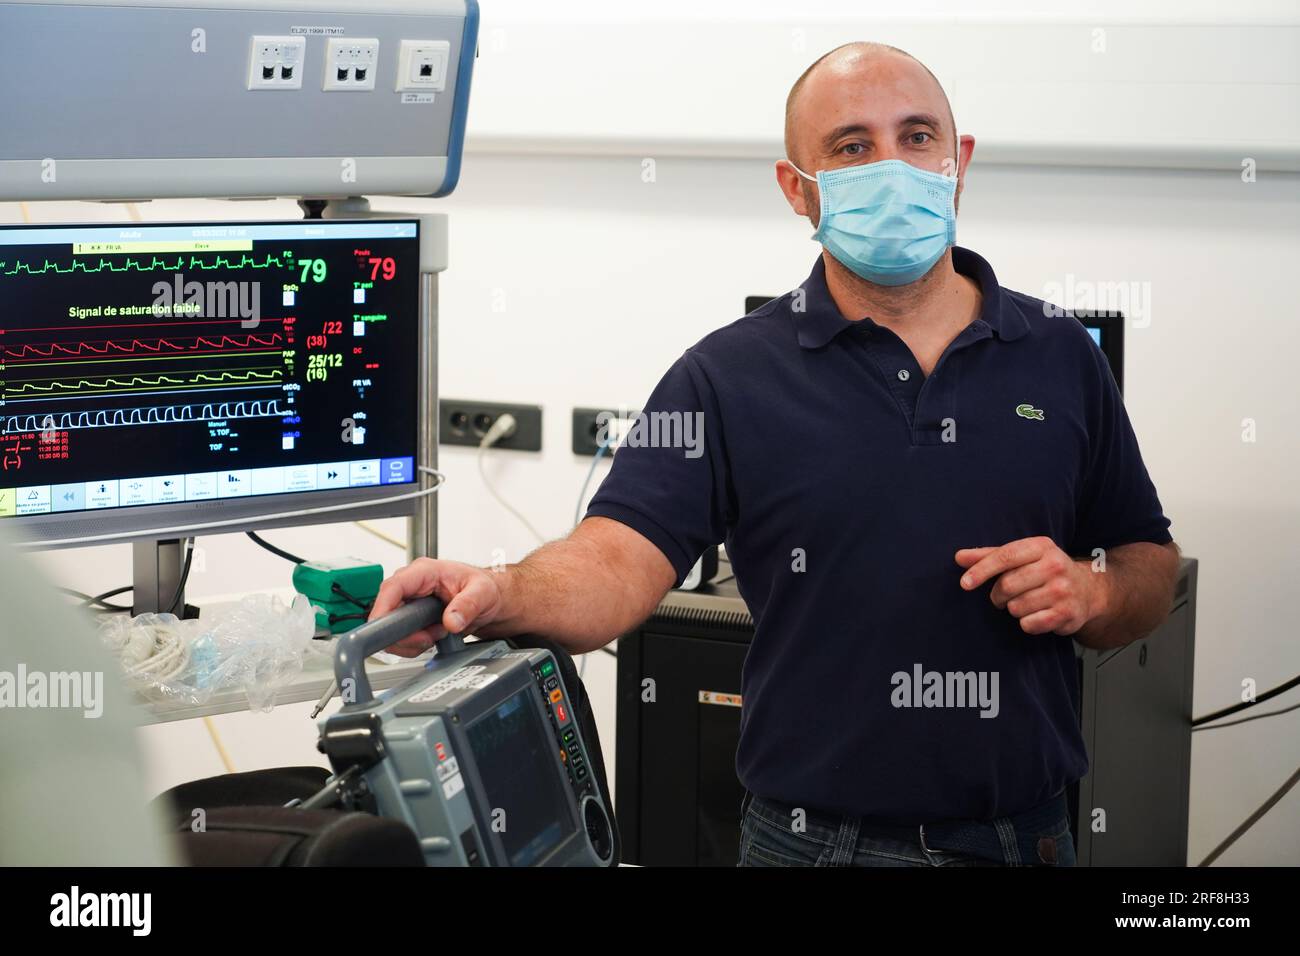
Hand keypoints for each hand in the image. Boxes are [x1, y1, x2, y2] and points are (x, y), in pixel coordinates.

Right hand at [367, 558, 505, 656]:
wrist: (494, 600)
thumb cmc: (488, 588)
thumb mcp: (483, 593)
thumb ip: (468, 605)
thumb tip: (452, 621)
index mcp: (424, 571)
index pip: (392, 587)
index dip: (383, 609)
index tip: (383, 629)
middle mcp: (413, 584)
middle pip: (387, 612)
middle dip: (406, 633)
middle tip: (431, 637)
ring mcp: (410, 601)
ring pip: (391, 628)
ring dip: (413, 639)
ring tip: (439, 633)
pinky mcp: (411, 617)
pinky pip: (401, 637)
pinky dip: (416, 644)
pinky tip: (435, 636)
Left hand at [954, 536, 1104, 635]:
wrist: (1088, 590)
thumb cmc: (1045, 571)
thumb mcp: (1021, 556)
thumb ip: (989, 556)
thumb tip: (959, 557)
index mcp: (1041, 546)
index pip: (1004, 557)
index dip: (981, 571)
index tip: (964, 583)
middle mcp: (1055, 566)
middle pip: (1007, 585)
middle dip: (998, 595)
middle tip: (1004, 596)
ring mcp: (1063, 590)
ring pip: (1016, 607)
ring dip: (1014, 609)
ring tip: (1026, 603)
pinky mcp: (1067, 614)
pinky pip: (1029, 624)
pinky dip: (1027, 623)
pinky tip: (1038, 614)